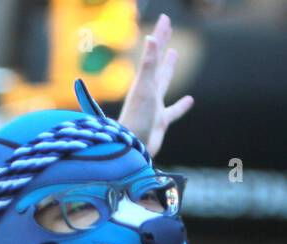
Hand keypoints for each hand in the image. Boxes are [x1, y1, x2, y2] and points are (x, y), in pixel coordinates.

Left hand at [117, 13, 193, 156]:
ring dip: (169, 68)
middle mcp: (148, 91)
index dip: (160, 35)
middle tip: (166, 30)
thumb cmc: (136, 119)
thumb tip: (150, 38)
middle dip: (162, 45)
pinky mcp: (160, 122)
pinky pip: (173, 112)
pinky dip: (181, 106)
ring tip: (174, 54)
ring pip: (164, 82)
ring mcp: (154, 106)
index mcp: (145, 81)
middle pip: (158, 62)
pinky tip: (189, 101)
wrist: (131, 148)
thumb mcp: (144, 88)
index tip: (165, 18)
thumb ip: (148, 65)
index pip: (154, 52)